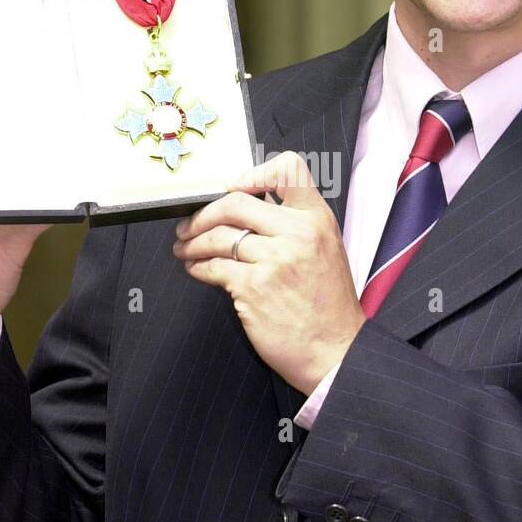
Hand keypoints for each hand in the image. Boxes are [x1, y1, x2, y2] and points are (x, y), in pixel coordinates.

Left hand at [171, 150, 365, 394]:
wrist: (336, 351)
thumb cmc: (328, 306)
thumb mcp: (326, 250)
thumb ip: (295, 225)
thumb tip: (247, 209)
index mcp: (317, 219)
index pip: (286, 170)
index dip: (252, 174)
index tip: (231, 189)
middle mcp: (297, 234)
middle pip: (235, 202)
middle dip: (203, 213)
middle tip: (189, 225)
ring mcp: (275, 260)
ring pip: (218, 236)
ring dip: (193, 242)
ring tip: (185, 249)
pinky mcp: (254, 288)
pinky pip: (213, 268)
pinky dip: (198, 267)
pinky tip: (196, 270)